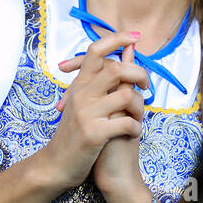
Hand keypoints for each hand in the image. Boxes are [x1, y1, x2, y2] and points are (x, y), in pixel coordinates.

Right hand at [43, 31, 148, 189]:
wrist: (56, 165)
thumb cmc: (76, 132)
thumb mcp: (84, 102)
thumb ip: (103, 79)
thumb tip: (127, 50)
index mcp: (79, 86)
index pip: (95, 51)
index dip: (116, 39)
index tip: (135, 36)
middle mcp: (81, 96)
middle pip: (116, 69)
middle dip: (139, 74)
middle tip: (146, 86)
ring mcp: (87, 114)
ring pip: (126, 96)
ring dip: (140, 108)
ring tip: (137, 118)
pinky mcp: (94, 134)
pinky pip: (127, 123)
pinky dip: (136, 128)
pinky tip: (132, 134)